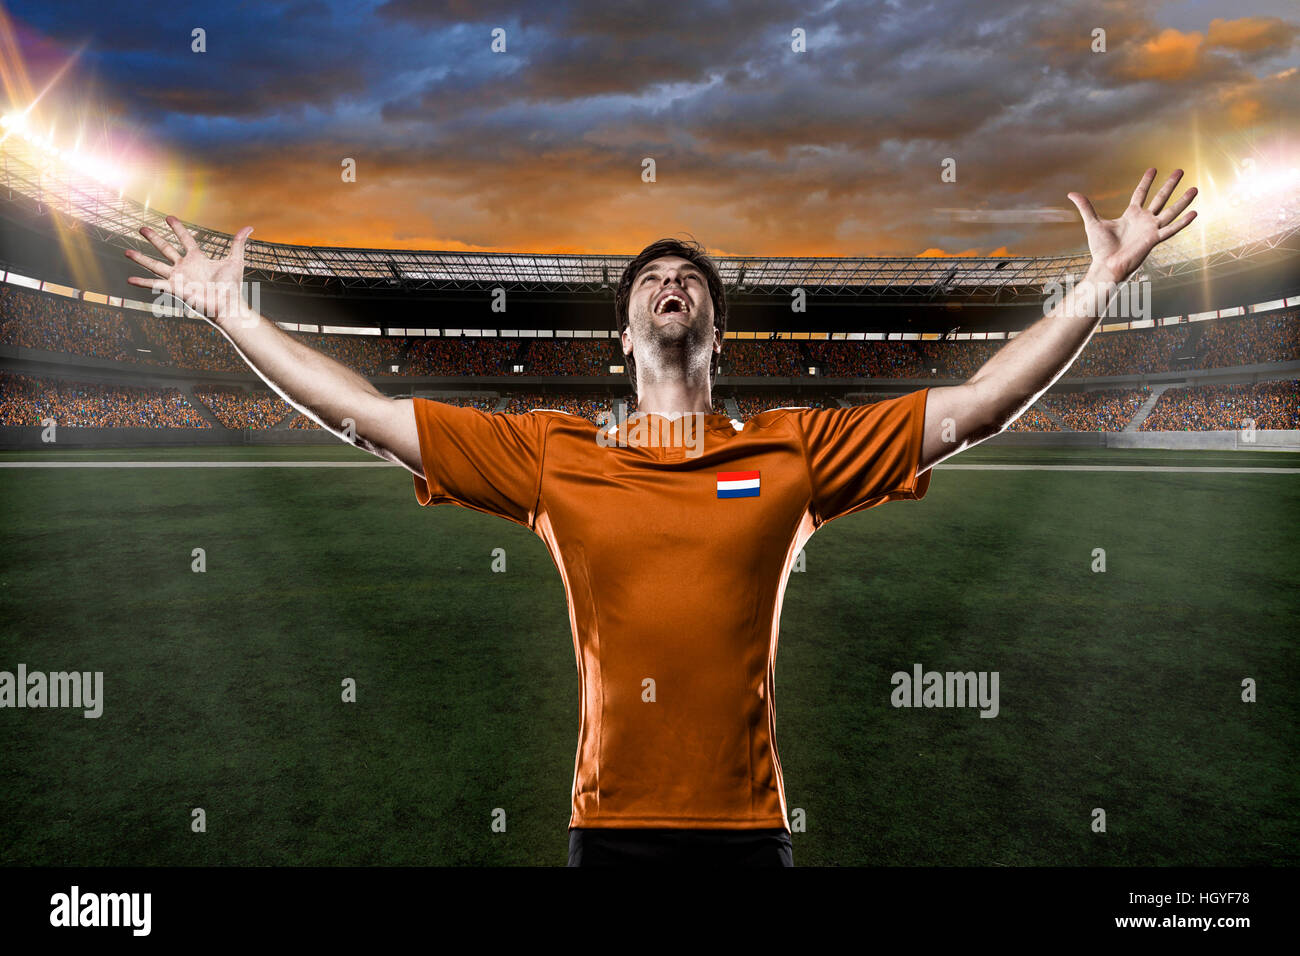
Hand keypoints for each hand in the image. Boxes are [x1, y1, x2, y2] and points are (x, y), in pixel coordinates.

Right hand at [125, 217, 253, 322]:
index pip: (185, 239)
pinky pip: (155, 284)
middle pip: (166, 249)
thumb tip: (249, 227)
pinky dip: (142, 282)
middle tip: (141, 228)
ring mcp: (178, 278)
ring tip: (126, 251)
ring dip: (141, 258)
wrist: (228, 305)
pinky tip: (129, 279)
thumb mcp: (235, 260)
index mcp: (198, 258)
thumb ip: (239, 243)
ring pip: (155, 265)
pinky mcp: (175, 288)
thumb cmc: (232, 286)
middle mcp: (185, 267)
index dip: (178, 228)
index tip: (168, 217)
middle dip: (154, 238)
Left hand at [1067, 168, 1197, 283]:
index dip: (1146, 181)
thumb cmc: (1100, 248)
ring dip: (1183, 201)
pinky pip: (1171, 230)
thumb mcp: (1092, 223)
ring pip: (1171, 211)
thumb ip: (1085, 207)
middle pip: (1160, 198)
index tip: (1153, 169)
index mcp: (1131, 215)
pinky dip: (1182, 223)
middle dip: (1170, 184)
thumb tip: (1071, 193)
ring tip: (1196, 188)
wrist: (1106, 265)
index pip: (1141, 193)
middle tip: (1180, 170)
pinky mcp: (1154, 239)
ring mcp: (1151, 229)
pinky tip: (1194, 213)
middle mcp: (1144, 220)